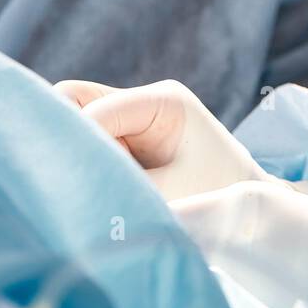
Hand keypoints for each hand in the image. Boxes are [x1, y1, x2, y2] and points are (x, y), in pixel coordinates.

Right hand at [54, 78, 275, 200]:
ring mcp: (130, 118)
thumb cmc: (220, 196)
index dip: (73, 140)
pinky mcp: (122, 139)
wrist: (252, 209)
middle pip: (73, 98)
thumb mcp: (175, 193)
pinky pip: (83, 141)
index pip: (97, 109)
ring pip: (72, 118)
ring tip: (72, 187)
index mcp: (164, 101)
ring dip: (69, 150)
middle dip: (60, 134)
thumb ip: (124, 184)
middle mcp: (142, 101)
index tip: (59, 180)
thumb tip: (73, 187)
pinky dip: (77, 162)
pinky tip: (79, 188)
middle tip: (55, 177)